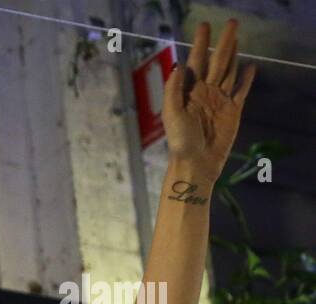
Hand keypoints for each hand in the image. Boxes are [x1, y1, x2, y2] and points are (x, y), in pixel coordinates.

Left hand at [163, 19, 256, 180]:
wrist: (197, 162)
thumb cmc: (180, 141)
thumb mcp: (171, 114)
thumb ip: (173, 90)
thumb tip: (177, 65)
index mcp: (189, 91)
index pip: (196, 61)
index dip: (201, 43)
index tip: (204, 26)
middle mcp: (205, 91)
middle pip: (217, 61)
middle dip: (223, 42)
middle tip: (231, 23)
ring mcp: (220, 100)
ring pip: (229, 71)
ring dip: (234, 55)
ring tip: (237, 38)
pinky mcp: (233, 110)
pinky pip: (241, 91)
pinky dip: (246, 79)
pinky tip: (250, 67)